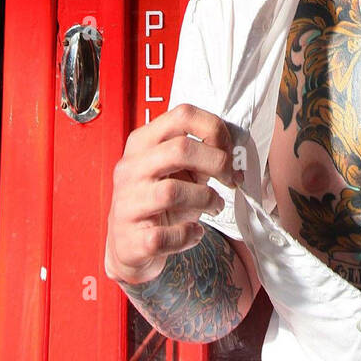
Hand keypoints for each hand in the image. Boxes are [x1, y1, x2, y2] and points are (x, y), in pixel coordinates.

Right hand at [104, 103, 244, 285]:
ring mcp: (126, 204)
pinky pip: (167, 235)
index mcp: (142, 143)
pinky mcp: (131, 239)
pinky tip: (194, 232)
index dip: (214, 129)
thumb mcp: (177, 171)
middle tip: (230, 179)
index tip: (230, 150)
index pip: (182, 115)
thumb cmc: (159, 201)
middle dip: (217, 163)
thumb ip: (200, 156)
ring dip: (206, 199)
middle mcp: (130, 169)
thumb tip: (234, 153)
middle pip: (180, 149)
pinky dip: (189, 234)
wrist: (129, 245)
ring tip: (215, 206)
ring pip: (173, 192)